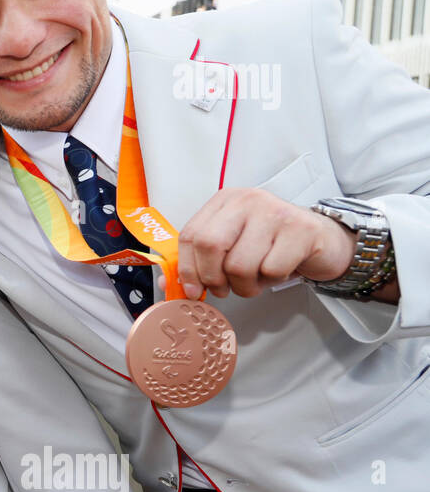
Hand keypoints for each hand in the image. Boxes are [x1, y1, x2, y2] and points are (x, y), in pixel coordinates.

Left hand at [176, 188, 356, 298]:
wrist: (323, 241)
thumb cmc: (271, 246)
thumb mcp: (233, 246)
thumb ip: (200, 259)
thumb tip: (168, 282)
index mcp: (225, 201)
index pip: (190, 235)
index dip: (187, 268)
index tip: (194, 291)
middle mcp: (247, 200)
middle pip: (210, 245)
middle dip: (213, 278)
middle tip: (225, 289)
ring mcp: (275, 211)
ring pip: (240, 264)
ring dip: (246, 285)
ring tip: (257, 279)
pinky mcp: (301, 229)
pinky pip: (271, 270)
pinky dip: (271, 281)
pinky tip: (279, 271)